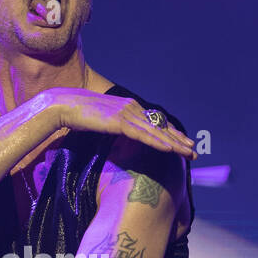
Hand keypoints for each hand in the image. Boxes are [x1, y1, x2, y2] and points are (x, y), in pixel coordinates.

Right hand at [40, 87, 196, 159]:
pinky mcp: (119, 122)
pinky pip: (143, 135)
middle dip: (178, 139)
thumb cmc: (78, 114)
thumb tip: (119, 137)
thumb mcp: (101, 120)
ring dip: (175, 143)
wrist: (63, 105)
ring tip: (189, 152)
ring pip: (156, 131)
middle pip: (160, 126)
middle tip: (193, 150)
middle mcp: (132, 108)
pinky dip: (158, 143)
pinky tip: (170, 150)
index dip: (170, 132)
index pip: (155, 121)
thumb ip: (114, 126)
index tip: (182, 142)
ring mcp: (127, 114)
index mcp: (128, 106)